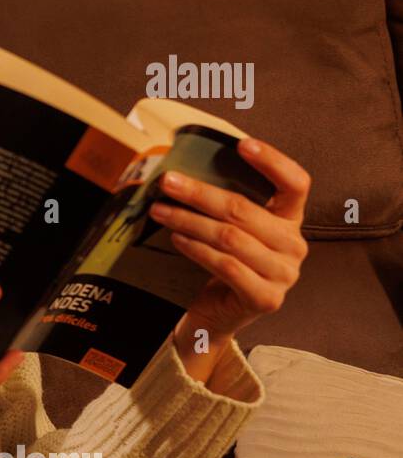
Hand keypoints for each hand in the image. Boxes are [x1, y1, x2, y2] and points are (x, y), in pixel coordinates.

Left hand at [148, 138, 310, 337]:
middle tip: (167, 182)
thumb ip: (225, 203)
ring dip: (189, 221)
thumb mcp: (231, 228)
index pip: (296, 183)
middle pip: (245, 210)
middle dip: (200, 193)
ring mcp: (284, 274)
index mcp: (291, 220)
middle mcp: (294, 245)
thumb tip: (184, 170)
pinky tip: (176, 238)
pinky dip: (197, 249)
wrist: (219, 313)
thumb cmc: (223, 261)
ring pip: (230, 238)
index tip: (242, 144)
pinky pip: (226, 266)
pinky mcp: (266, 298)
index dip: (273, 162)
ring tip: (160, 211)